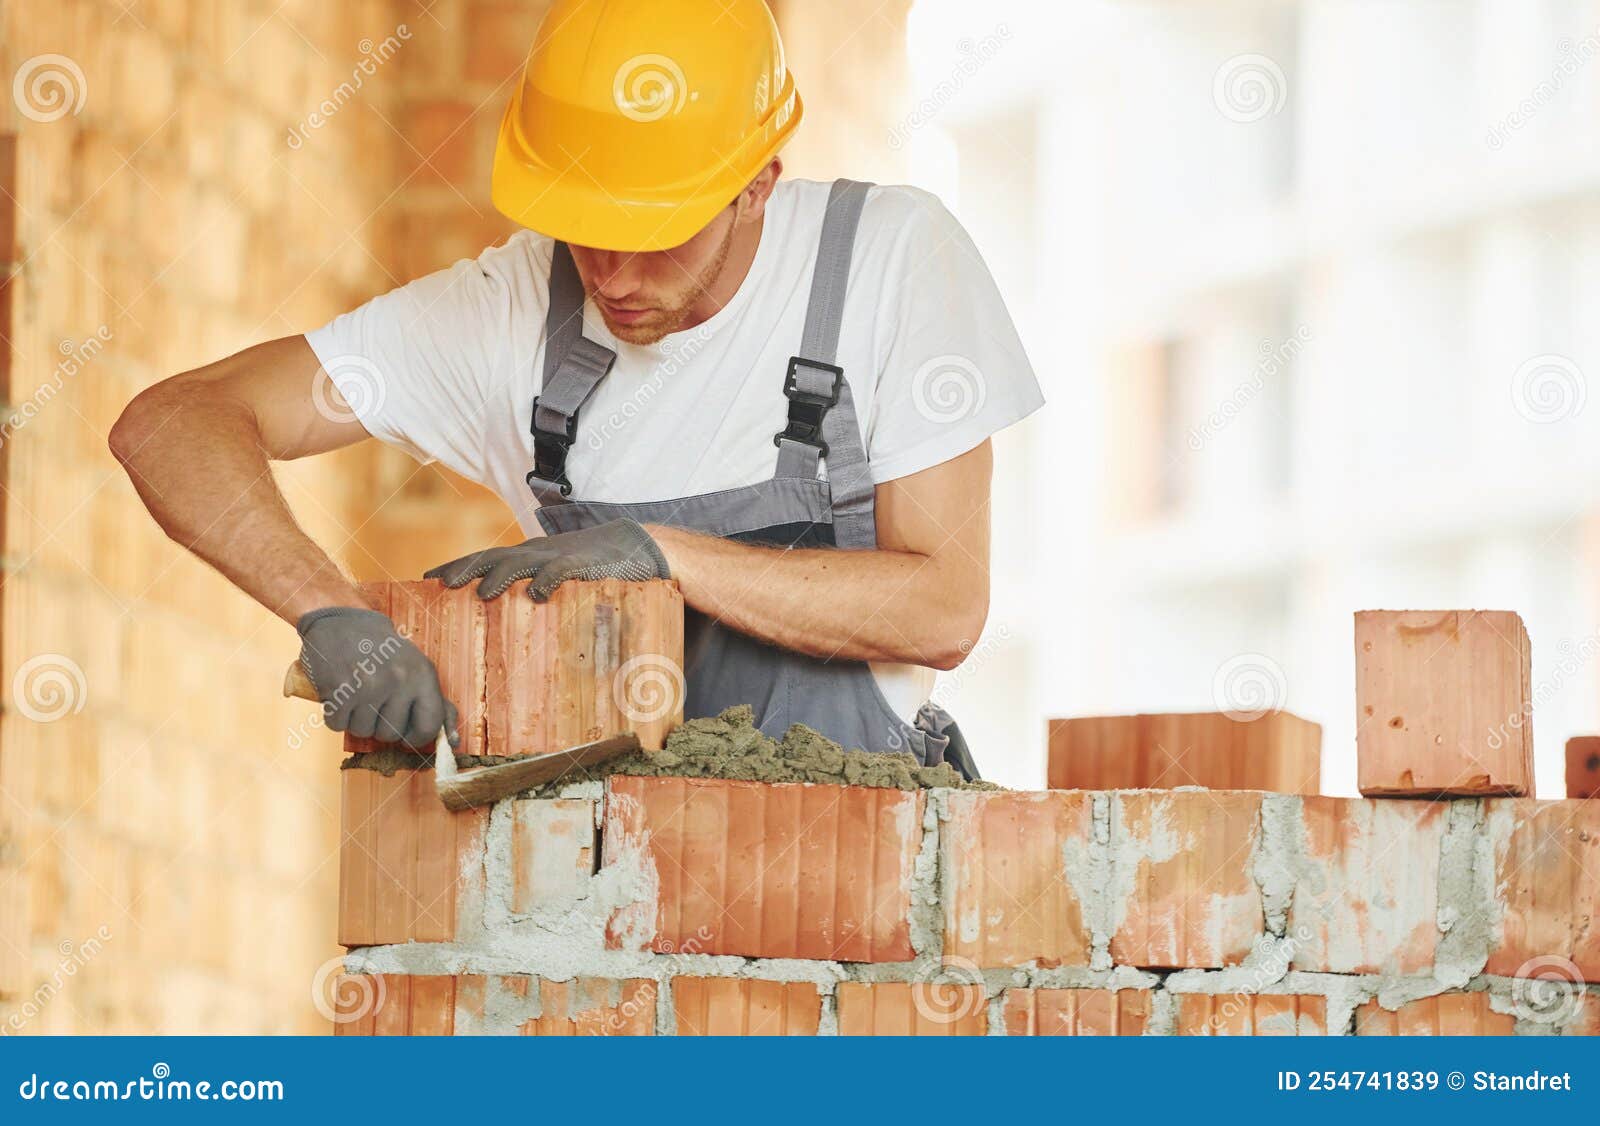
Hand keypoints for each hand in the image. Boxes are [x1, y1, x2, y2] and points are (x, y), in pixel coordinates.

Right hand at [297, 607, 459, 747]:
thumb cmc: (383, 651)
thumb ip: (436, 704)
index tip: (405, 734)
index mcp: (423, 674)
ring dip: (356, 720)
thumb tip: (452, 742)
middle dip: (379, 725)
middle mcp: (399, 679)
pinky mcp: (340, 689)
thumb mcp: (416, 668)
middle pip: (391, 734)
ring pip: (362, 732)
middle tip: (373, 700)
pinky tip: (339, 693)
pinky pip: (337, 725)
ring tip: (356, 693)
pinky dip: (335, 715)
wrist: (341, 622)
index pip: (429, 726)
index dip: (415, 737)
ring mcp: (369, 685)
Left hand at [424, 519, 670, 600]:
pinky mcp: (585, 566)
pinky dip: (549, 580)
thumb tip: (510, 620)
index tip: (427, 579)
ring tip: (481, 593)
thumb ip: (533, 586)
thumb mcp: (556, 573)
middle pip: (494, 557)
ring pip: (523, 562)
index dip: (457, 566)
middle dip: (467, 569)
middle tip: (441, 584)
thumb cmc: (594, 566)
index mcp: (529, 555)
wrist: (636, 545)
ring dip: (501, 575)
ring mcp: (561, 557)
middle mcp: (538, 553)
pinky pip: (563, 571)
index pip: (485, 556)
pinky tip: (536, 594)